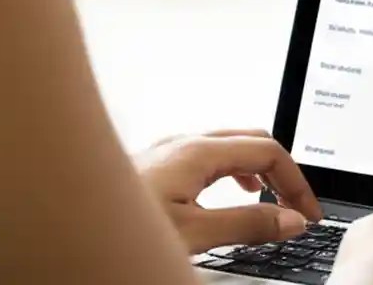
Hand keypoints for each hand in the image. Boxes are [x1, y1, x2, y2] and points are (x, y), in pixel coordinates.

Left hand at [135, 130, 323, 253]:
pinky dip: (232, 171)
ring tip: (268, 199)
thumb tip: (288, 219)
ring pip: (229, 146)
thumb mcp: (194, 233)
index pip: (270, 150)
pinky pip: (207, 155)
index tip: (307, 213)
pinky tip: (227, 193)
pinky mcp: (155, 163)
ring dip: (257, 169)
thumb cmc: (117, 221)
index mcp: (199, 151)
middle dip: (282, 170)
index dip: (297, 182)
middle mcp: (184, 142)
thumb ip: (247, 225)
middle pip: (253, 140)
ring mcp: (168, 149)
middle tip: (296, 205)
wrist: (65, 215)